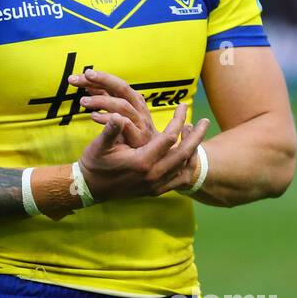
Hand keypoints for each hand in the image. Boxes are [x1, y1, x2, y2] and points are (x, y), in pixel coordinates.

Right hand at [70, 69, 209, 199]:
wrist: (90, 188)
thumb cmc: (95, 163)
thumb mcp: (99, 145)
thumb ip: (110, 130)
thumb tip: (117, 116)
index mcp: (142, 162)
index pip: (168, 138)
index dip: (178, 120)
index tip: (182, 106)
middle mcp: (153, 175)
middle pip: (184, 154)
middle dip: (197, 136)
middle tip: (206, 121)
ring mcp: (155, 186)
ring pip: (184, 168)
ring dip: (193, 150)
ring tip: (195, 134)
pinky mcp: (155, 191)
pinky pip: (179, 180)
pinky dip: (186, 166)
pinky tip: (186, 154)